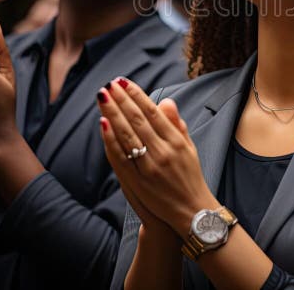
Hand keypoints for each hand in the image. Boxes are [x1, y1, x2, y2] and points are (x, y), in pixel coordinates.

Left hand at [97, 78, 216, 238]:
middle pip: (137, 120)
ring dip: (113, 114)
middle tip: (108, 84)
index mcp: (177, 141)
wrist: (191, 211)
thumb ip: (176, 124)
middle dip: (121, 100)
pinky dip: (111, 139)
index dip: (136, 95)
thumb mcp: (189, 147)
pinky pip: (120, 156)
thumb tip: (166, 101)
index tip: (123, 82)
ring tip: (102, 97)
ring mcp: (150, 167)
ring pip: (127, 135)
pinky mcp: (138, 181)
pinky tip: (103, 124)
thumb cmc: (190, 177)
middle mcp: (163, 152)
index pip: (153, 112)